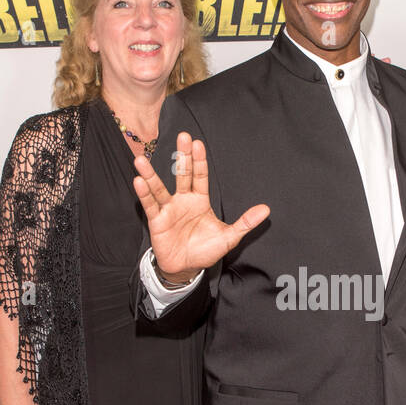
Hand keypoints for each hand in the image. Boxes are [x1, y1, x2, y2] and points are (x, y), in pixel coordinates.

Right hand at [133, 132, 269, 282]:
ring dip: (151, 174)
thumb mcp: (229, 237)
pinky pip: (150, 205)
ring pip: (159, 188)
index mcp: (200, 200)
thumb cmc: (205, 250)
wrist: (187, 268)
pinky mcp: (157, 221)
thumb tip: (266, 209)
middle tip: (182, 136)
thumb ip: (245, 222)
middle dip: (182, 156)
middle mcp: (183, 201)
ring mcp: (169, 209)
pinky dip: (144, 194)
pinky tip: (139, 181)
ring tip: (141, 160)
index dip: (199, 160)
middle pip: (181, 174)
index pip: (200, 176)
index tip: (198, 143)